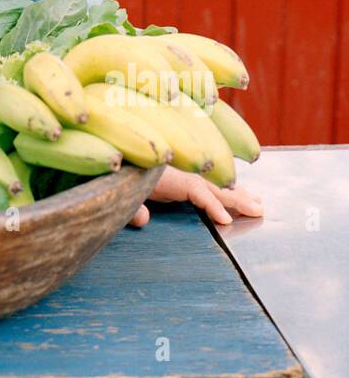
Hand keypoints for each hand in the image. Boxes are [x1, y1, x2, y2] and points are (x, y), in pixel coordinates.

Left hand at [127, 165, 262, 228]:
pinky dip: (226, 191)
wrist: (119, 156)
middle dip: (237, 198)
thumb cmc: (119, 177)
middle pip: (213, 187)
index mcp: (167, 178)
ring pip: (215, 185)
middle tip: (259, 210)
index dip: (212, 205)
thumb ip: (131, 207)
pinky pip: (209, 186)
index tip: (226, 221)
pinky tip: (240, 196)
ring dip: (237, 193)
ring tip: (258, 203)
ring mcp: (183, 176)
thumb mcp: (122, 192)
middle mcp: (179, 174)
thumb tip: (143, 219)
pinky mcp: (182, 179)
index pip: (196, 191)